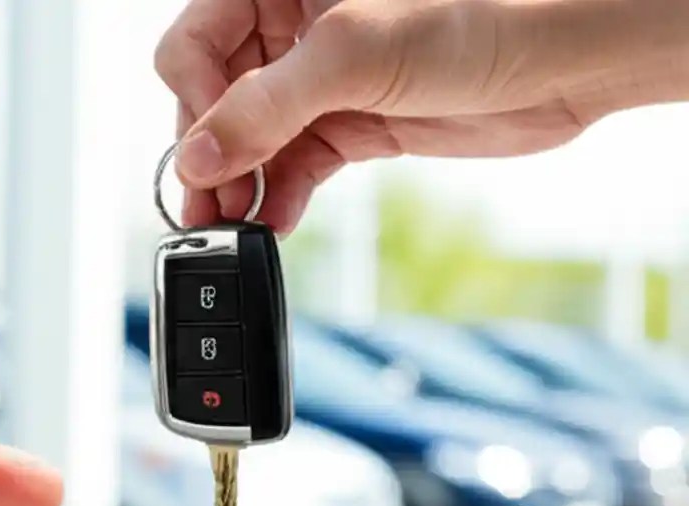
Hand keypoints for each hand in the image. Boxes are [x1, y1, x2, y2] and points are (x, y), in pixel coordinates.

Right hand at [156, 0, 688, 232]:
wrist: (565, 57)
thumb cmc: (478, 13)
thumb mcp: (353, 53)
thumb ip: (264, 107)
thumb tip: (197, 159)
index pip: (195, 45)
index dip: (195, 101)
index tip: (208, 154)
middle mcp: (291, 31)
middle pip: (215, 101)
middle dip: (212, 157)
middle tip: (207, 209)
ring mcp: (319, 82)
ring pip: (250, 143)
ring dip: (239, 188)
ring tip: (232, 228)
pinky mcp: (349, 125)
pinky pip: (291, 167)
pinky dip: (278, 198)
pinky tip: (270, 223)